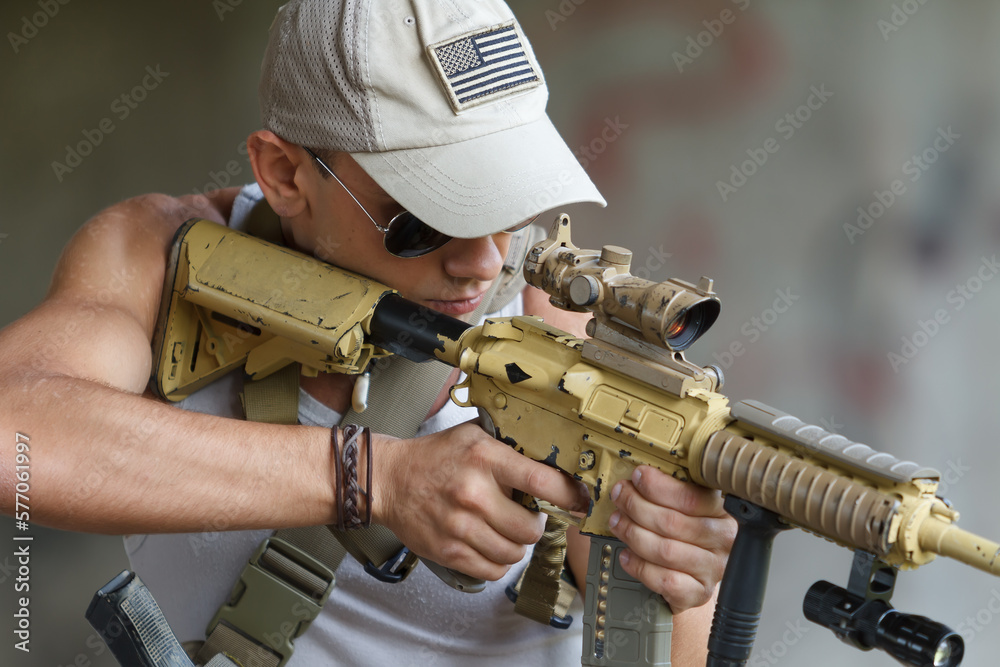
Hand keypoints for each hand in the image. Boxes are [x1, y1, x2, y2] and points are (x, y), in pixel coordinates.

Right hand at [370, 421, 589, 580]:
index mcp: (485, 459)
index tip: (579, 501)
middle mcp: (474, 493)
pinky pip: (493, 570)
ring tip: (507, 530)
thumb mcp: (474, 437)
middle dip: (536, 524)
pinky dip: (499, 563)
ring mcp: (461, 526)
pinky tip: (492, 546)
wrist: (389, 480)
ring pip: (514, 553)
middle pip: (531, 528)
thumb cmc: (435, 457)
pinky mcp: (449, 550)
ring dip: (517, 545)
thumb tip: (553, 459)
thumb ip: (510, 447)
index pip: (541, 481)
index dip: (568, 495)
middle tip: (529, 516)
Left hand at [608, 465, 735, 612]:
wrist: (691, 578)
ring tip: (617, 523)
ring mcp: (712, 569)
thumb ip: (667, 493)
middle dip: (637, 506)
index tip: (637, 476)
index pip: (691, 497)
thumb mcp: (683, 509)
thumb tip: (634, 478)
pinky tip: (626, 555)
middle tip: (619, 497)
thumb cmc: (684, 535)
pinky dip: (640, 566)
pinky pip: (664, 580)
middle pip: (672, 522)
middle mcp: (723, 541)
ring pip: (665, 550)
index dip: (659, 486)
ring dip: (633, 533)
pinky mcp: (698, 593)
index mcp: (722, 512)